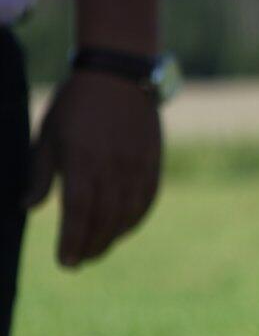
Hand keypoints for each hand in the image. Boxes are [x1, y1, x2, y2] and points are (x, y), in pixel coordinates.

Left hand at [25, 72, 161, 267]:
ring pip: (128, 213)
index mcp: (82, 161)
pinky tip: (123, 228)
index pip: (78, 212)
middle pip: (105, 219)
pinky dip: (135, 219)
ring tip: (99, 249)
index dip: (72, 240)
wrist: (119, 74)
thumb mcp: (48, 136)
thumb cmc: (76, 104)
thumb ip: (41, 174)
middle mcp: (112, 167)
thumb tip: (29, 207)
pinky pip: (147, 199)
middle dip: (91, 245)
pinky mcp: (153, 161)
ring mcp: (136, 165)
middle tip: (79, 261)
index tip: (65, 261)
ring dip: (113, 237)